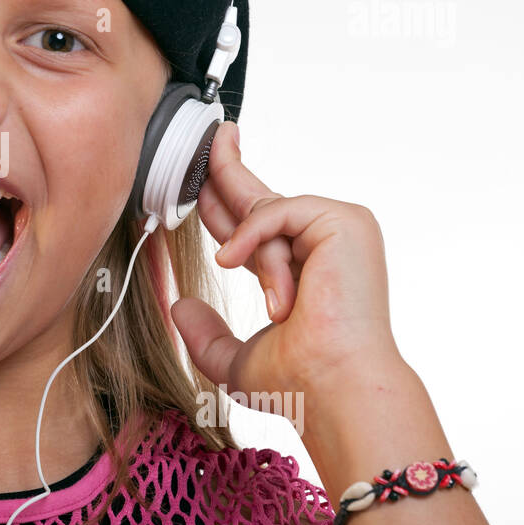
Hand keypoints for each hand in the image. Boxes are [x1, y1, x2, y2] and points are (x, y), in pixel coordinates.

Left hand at [170, 121, 403, 401]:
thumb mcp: (235, 359)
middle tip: (212, 135)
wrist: (336, 389)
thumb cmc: (301, 385)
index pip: (254, 222)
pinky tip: (232, 259)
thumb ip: (206, 335)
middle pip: (258, 196)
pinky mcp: (344, 221)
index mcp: (302, 265)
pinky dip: (251, 234)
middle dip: (225, 168)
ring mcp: (338, 227)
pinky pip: (276, 209)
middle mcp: (322, 241)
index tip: (200, 176)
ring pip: (264, 212)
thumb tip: (179, 306)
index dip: (221, 201)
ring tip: (283, 306)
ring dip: (251, 254)